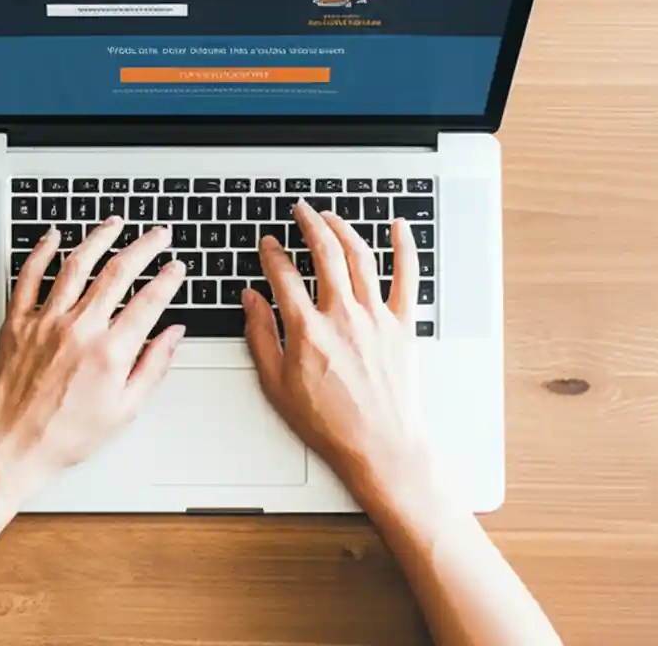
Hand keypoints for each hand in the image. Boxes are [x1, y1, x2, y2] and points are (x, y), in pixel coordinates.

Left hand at [0, 217, 187, 494]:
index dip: (168, 278)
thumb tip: (173, 335)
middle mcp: (79, 329)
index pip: (149, 300)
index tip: (177, 267)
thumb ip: (153, 367)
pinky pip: (29, 276)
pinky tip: (53, 237)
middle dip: (144, 246)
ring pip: (77, 264)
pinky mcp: (18, 322)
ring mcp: (46, 321)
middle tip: (158, 235)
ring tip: (115, 223)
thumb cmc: (65, 436)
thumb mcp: (124, 411)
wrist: (12, 445)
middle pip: (119, 271)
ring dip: (99, 237)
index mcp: (110, 352)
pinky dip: (41, 252)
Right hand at [242, 200, 430, 508]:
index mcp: (309, 330)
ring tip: (331, 216)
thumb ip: (261, 335)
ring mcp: (376, 317)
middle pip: (325, 253)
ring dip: (344, 229)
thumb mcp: (276, 384)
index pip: (284, 276)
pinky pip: (406, 277)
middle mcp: (344, 316)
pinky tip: (399, 227)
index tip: (268, 245)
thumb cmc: (330, 423)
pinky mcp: (402, 324)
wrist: (380, 445)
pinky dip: (404, 247)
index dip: (272, 254)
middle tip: (300, 212)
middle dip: (309, 224)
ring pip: (360, 256)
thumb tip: (251, 300)